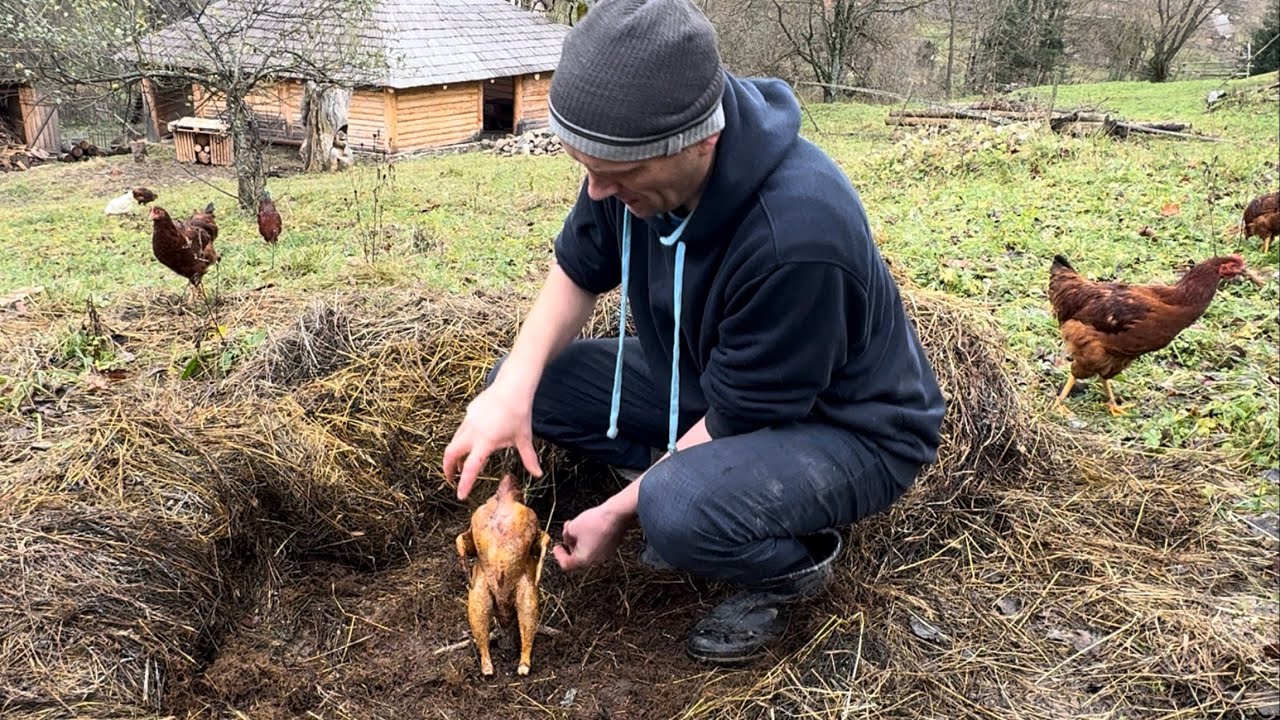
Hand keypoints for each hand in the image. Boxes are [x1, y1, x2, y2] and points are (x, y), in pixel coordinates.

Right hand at [442, 383, 542, 500]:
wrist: (513, 386)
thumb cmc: (520, 413)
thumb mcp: (524, 438)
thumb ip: (529, 458)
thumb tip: (538, 474)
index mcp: (486, 441)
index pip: (471, 467)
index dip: (465, 483)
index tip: (460, 495)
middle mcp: (473, 432)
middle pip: (451, 453)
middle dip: (448, 468)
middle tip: (451, 478)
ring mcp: (468, 420)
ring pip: (454, 440)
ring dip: (455, 454)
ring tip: (462, 463)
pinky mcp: (469, 412)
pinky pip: (461, 429)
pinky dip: (462, 439)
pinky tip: (473, 440)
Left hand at [553, 504, 629, 571]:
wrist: (616, 514)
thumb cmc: (596, 522)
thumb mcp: (572, 527)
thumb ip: (566, 536)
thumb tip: (567, 538)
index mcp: (584, 560)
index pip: (566, 564)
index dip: (558, 555)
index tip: (556, 547)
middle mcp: (596, 560)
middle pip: (577, 556)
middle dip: (569, 544)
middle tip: (566, 534)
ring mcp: (605, 553)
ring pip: (587, 550)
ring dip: (579, 539)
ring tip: (576, 526)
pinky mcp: (611, 545)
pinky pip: (596, 545)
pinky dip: (589, 538)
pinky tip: (587, 526)